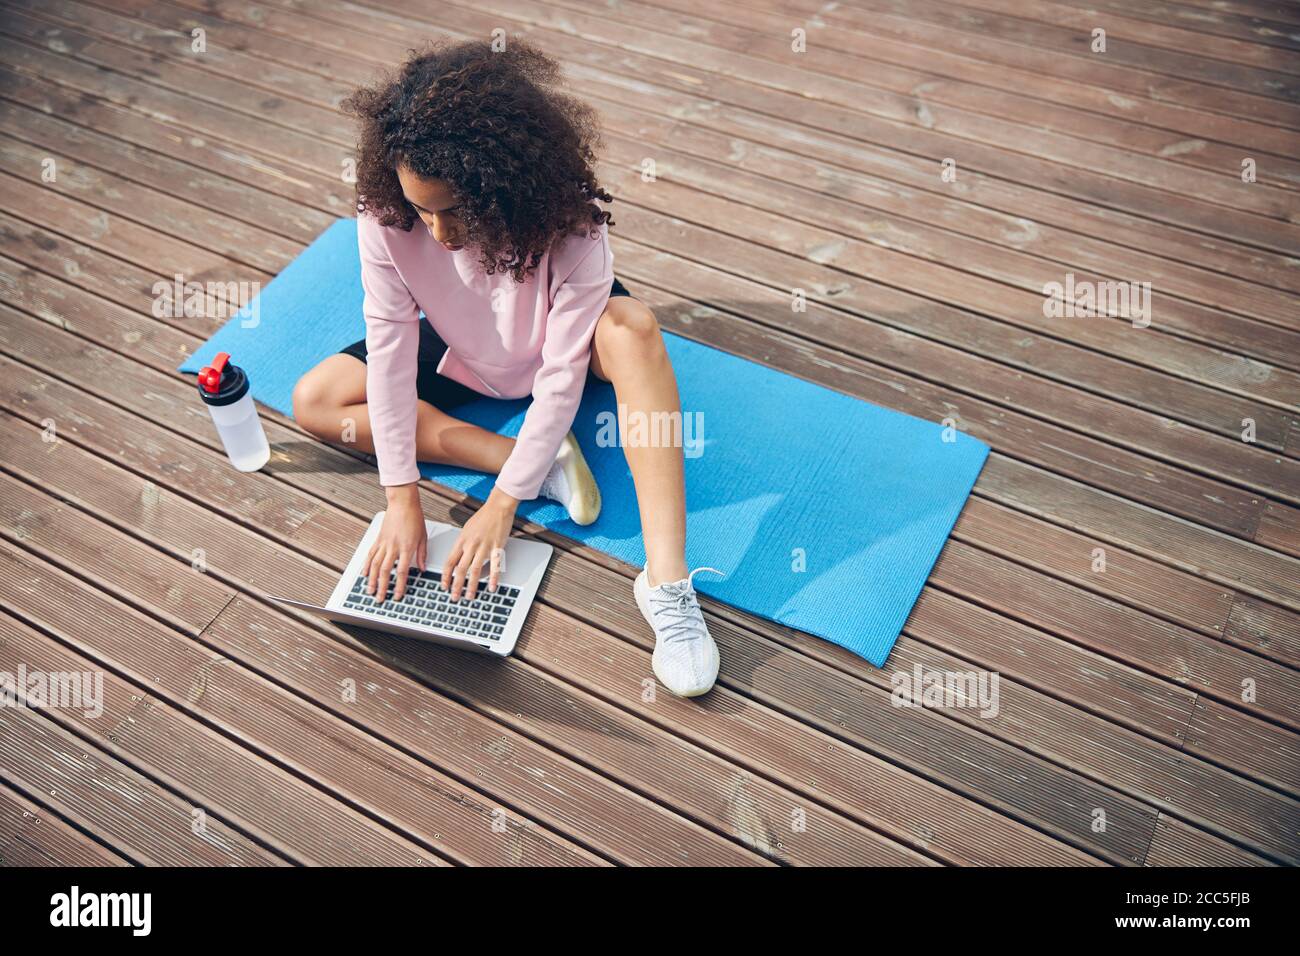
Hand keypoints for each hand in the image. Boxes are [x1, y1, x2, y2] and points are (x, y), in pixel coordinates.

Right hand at [365, 484, 426, 602]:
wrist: (403, 502)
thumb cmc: (414, 517)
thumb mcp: (423, 537)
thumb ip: (422, 554)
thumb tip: (423, 568)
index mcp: (406, 547)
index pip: (402, 571)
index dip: (398, 586)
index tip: (397, 595)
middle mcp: (393, 546)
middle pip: (385, 571)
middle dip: (382, 587)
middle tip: (380, 598)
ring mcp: (384, 543)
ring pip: (375, 564)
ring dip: (371, 579)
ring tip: (370, 590)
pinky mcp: (378, 538)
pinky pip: (371, 554)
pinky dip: (366, 565)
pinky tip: (364, 574)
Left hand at [442, 488, 518, 601]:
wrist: (498, 507)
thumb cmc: (483, 517)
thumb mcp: (467, 529)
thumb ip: (462, 544)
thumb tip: (458, 558)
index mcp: (462, 540)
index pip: (449, 561)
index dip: (445, 576)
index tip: (444, 586)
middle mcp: (471, 545)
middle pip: (461, 569)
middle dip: (456, 585)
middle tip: (454, 597)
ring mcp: (484, 547)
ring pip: (475, 570)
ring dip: (472, 586)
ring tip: (470, 596)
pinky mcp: (497, 547)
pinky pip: (495, 566)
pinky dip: (493, 578)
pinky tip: (492, 587)